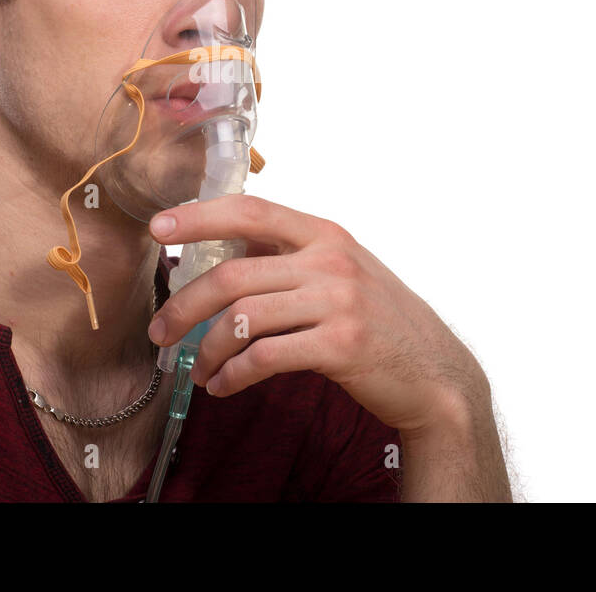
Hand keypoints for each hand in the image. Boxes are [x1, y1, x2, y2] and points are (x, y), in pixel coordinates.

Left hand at [146, 193, 494, 437]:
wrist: (436, 370)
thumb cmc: (380, 320)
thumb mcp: (341, 271)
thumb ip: (291, 258)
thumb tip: (225, 255)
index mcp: (325, 234)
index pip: (251, 210)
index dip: (199, 216)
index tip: (159, 228)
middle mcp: (330, 260)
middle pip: (232, 274)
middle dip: (184, 305)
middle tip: (160, 331)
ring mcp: (338, 302)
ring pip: (242, 319)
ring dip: (207, 350)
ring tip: (199, 369)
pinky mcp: (340, 345)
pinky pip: (264, 357)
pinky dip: (233, 375)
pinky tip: (224, 385)